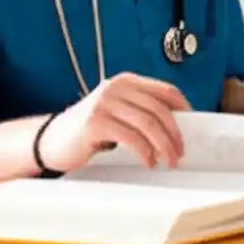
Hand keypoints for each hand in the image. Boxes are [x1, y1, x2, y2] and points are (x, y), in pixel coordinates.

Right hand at [38, 72, 190, 171]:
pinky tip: (148, 161)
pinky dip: (145, 152)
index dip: (183, 108)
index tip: (193, 126)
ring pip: (148, 124)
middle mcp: (116, 88)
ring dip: (164, 146)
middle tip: (180, 152)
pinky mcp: (95, 123)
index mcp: (126, 81)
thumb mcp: (118, 112)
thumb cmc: (89, 129)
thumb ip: (141, 110)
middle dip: (175, 134)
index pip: (165, 90)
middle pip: (159, 109)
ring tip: (168, 160)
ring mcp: (104, 103)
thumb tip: (177, 125)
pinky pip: (131, 138)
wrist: (50, 141)